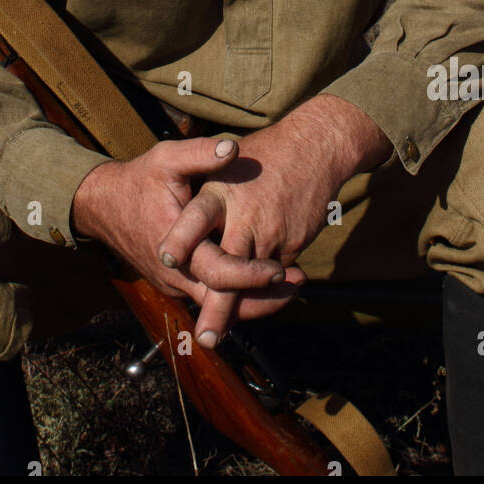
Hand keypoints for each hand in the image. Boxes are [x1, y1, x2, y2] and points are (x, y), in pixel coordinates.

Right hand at [71, 136, 302, 318]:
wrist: (102, 205)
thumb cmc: (138, 180)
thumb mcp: (166, 159)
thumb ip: (200, 154)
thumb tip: (233, 148)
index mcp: (175, 249)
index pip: (219, 275)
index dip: (251, 275)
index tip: (281, 268)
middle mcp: (175, 275)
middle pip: (225, 303)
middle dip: (264, 298)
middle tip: (299, 283)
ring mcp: (175, 283)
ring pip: (219, 304)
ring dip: (255, 299)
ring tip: (293, 286)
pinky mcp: (178, 282)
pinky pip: (211, 296)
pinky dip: (238, 294)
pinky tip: (265, 282)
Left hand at [158, 94, 391, 346]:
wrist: (316, 147)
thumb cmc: (264, 153)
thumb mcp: (224, 160)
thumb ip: (202, 193)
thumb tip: (176, 220)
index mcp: (220, 193)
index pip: (196, 218)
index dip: (182, 238)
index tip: (166, 258)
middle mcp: (246, 217)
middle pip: (229, 269)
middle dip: (218, 307)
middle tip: (206, 337)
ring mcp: (273, 234)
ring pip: (254, 280)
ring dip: (242, 302)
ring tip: (219, 331)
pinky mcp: (294, 243)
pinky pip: (274, 272)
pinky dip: (262, 283)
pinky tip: (255, 288)